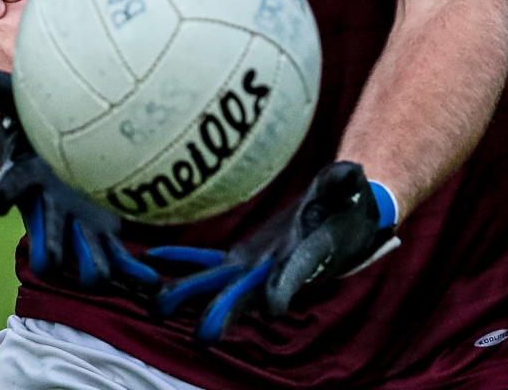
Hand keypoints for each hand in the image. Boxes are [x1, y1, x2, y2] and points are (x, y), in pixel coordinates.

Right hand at [0, 70, 159, 292]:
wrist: (66, 145)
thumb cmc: (44, 124)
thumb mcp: (28, 105)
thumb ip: (10, 94)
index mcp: (27, 180)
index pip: (4, 190)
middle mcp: (49, 212)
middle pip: (44, 244)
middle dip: (48, 254)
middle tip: (55, 259)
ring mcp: (79, 227)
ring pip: (81, 262)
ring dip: (92, 271)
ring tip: (104, 274)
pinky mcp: (107, 232)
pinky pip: (118, 259)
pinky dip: (133, 275)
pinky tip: (153, 284)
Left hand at [148, 162, 399, 342]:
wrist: (340, 217)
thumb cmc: (350, 203)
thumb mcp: (351, 188)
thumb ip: (347, 182)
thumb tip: (354, 173)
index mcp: (308, 256)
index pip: (296, 275)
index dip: (284, 289)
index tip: (272, 307)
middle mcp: (279, 269)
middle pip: (250, 294)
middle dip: (226, 312)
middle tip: (203, 334)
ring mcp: (257, 267)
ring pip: (221, 287)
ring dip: (193, 297)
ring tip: (158, 307)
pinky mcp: (243, 259)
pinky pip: (209, 264)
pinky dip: (183, 262)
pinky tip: (153, 258)